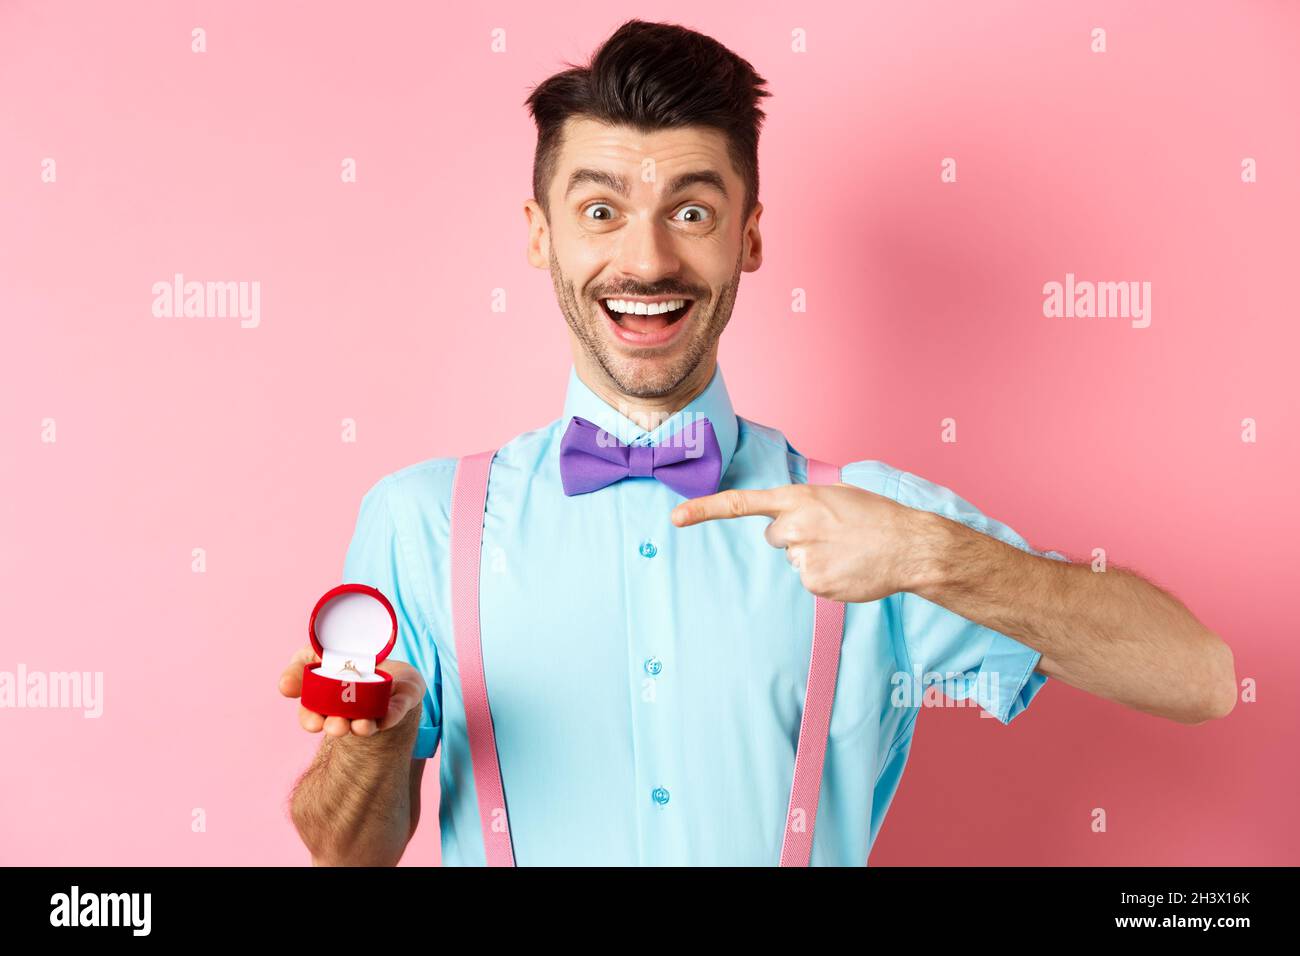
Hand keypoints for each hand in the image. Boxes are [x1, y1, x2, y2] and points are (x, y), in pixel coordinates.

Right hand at [278, 644, 426, 739]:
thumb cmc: (344, 663)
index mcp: (325, 705)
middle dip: (336, 727)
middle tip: (337, 726)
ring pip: (367, 724)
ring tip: (361, 726)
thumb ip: (298, 667)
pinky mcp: (400, 702)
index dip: (311, 720)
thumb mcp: (314, 656)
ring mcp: (376, 710)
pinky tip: (387, 717)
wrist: (384, 666)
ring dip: (362, 726)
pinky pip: (396, 710)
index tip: (314, 722)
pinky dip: (392, 714)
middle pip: (338, 725)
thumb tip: (285, 686)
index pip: (312, 716)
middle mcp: (349, 714)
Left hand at [670, 481, 934, 603]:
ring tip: (846, 550)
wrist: (909, 546)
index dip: (704, 510)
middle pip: (775, 536)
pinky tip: (849, 568)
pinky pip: (809, 580)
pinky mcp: (814, 584)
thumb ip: (805, 502)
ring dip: (814, 556)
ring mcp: (803, 558)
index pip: (740, 504)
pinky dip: (826, 576)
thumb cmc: (877, 516)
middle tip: (831, 533)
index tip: (675, 518)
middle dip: (796, 536)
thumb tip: (786, 517)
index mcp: (798, 498)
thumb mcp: (838, 494)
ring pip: (794, 560)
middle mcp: (794, 527)